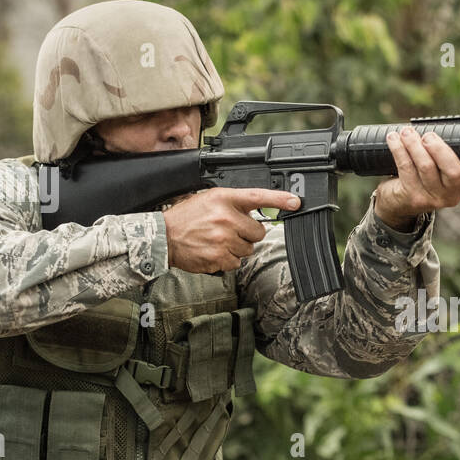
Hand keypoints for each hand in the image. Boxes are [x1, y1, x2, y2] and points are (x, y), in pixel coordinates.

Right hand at [162, 187, 299, 273]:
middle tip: (229, 230)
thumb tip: (258, 212)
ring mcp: (223, 239)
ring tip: (217, 240)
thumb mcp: (209, 200)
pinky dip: (227, 259)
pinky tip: (214, 251)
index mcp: (224, 199)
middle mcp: (226, 218)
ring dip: (237, 247)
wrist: (164, 237)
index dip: (279, 199)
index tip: (295, 202)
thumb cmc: (187, 218)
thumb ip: (233, 204)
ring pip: (248, 249)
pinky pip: (236, 262)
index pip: (257, 197)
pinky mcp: (220, 258)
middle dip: (247, 233)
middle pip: (258, 231)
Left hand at [374, 127, 459, 230]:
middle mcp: (453, 195)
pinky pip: (406, 168)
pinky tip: (393, 138)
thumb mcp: (439, 167)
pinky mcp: (413, 197)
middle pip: (454, 171)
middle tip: (428, 135)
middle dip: (439, 149)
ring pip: (426, 168)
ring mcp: (433, 199)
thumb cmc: (423, 174)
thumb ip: (446, 152)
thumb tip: (440, 125)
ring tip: (406, 132)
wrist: (398, 200)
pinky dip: (398, 150)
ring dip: (413, 145)